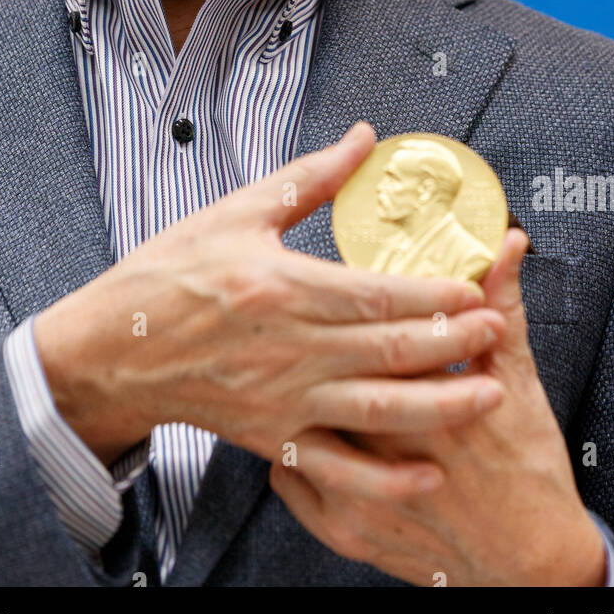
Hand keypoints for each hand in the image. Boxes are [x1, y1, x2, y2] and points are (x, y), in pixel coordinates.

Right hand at [33, 122, 507, 472]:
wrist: (115, 346)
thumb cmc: (172, 272)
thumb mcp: (238, 210)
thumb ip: (310, 177)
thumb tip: (365, 137)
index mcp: (280, 287)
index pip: (374, 294)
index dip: (433, 294)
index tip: (477, 286)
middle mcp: (287, 349)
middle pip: (388, 351)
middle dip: (453, 343)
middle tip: (498, 329)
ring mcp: (281, 399)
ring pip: (375, 411)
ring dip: (439, 405)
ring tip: (489, 393)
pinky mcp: (272, 434)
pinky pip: (336, 465)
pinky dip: (383, 477)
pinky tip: (426, 471)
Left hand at [269, 230, 606, 586]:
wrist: (532, 561)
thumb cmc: (528, 469)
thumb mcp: (519, 379)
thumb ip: (506, 305)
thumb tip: (506, 243)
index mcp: (431, 401)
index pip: (378, 339)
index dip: (359, 306)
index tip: (346, 284)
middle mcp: (389, 449)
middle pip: (331, 377)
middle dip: (314, 343)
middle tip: (302, 314)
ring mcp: (362, 495)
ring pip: (299, 425)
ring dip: (291, 393)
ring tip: (288, 362)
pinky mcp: (347, 531)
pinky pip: (290, 481)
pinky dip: (287, 451)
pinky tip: (293, 423)